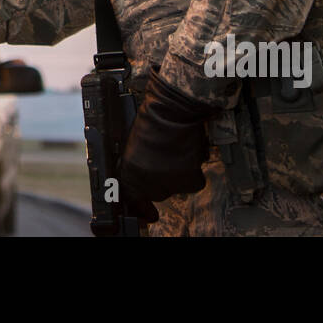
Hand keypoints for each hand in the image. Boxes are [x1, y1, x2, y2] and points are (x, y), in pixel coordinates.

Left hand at [118, 65, 216, 206]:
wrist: (172, 108)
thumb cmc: (152, 118)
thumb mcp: (134, 144)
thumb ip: (136, 166)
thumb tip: (142, 181)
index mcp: (128, 172)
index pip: (132, 198)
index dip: (140, 207)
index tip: (148, 214)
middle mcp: (146, 182)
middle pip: (157, 192)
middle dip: (162, 180)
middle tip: (167, 161)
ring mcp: (167, 182)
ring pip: (177, 187)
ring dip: (179, 173)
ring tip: (176, 150)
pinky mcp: (188, 180)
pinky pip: (194, 182)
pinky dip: (194, 170)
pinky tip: (188, 153)